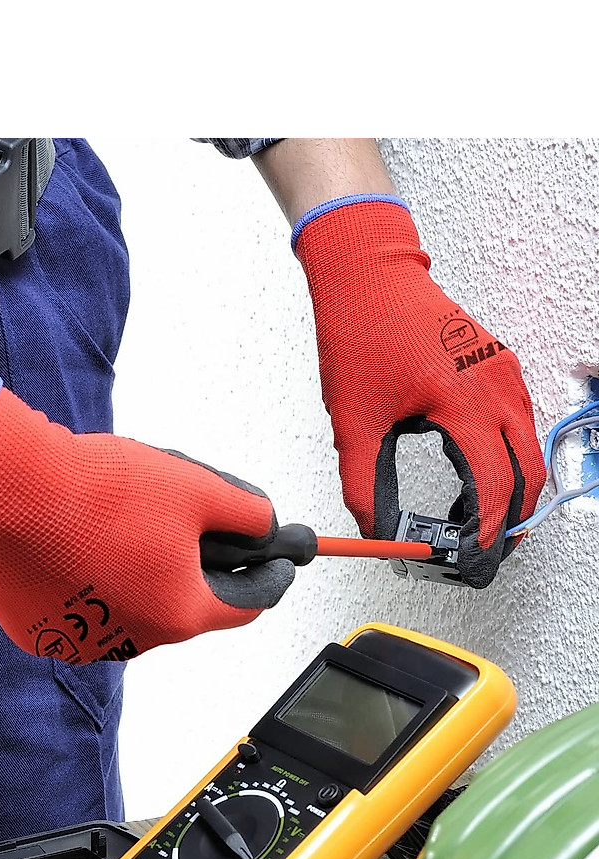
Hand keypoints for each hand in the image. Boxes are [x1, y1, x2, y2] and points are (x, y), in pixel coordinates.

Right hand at [0, 378, 294, 663]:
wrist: (3, 492)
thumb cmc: (94, 490)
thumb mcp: (193, 487)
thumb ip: (245, 512)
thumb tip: (269, 526)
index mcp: (180, 613)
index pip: (246, 605)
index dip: (267, 576)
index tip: (277, 563)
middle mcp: (134, 641)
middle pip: (183, 606)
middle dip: (192, 567)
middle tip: (185, 525)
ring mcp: (81, 642)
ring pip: (128, 608)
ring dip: (137, 575)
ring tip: (117, 523)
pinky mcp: (38, 632)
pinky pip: (77, 610)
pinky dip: (86, 583)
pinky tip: (75, 542)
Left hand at [294, 197, 544, 587]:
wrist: (367, 277)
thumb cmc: (362, 334)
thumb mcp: (355, 422)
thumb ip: (364, 482)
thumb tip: (375, 529)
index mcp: (463, 402)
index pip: (491, 484)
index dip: (485, 530)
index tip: (471, 556)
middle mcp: (495, 387)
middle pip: (526, 472)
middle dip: (509, 517)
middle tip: (484, 550)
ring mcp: (502, 373)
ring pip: (527, 446)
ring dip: (511, 487)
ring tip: (479, 521)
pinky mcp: (497, 365)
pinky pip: (518, 421)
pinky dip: (507, 456)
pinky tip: (480, 474)